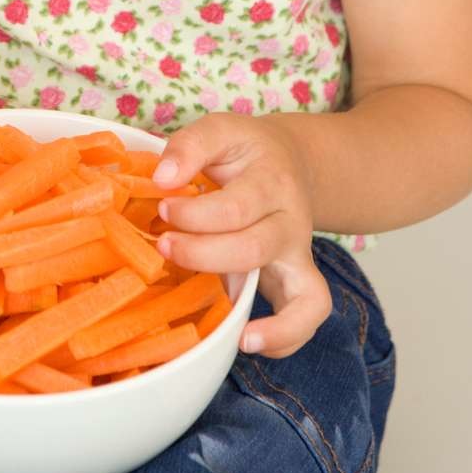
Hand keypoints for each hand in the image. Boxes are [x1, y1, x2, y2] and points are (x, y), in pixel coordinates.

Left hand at [151, 113, 331, 358]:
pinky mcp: (299, 280)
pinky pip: (308, 316)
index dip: (194, 214)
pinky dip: (287, 338)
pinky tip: (248, 342)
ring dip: (267, 318)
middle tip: (165, 244)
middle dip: (203, 255)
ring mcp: (299, 255)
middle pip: (255, 250)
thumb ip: (190, 144)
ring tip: (234, 332)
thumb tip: (163, 176)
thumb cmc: (246, 151)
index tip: (162, 205)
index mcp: (272, 181)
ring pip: (302, 294)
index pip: (235, 207)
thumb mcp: (220, 130)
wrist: (290, 160)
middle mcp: (292, 222)